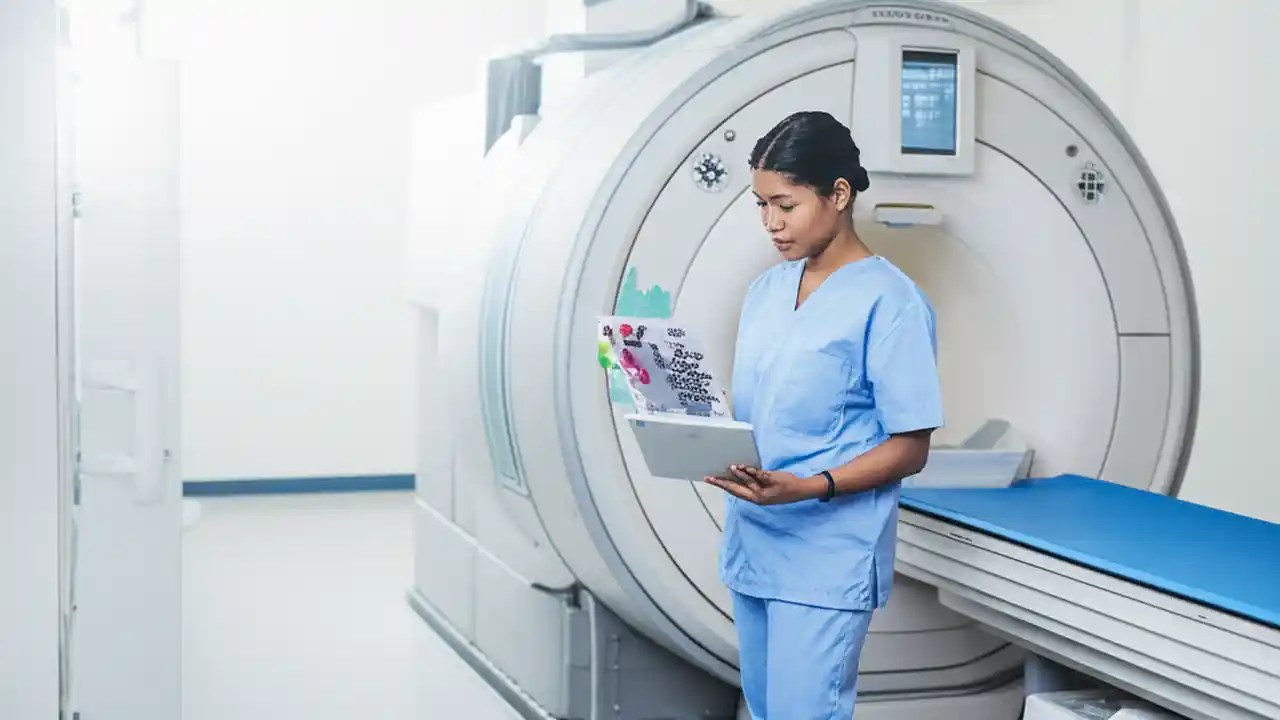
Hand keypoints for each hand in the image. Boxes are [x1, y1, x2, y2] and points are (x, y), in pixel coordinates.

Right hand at [703, 465, 818, 505]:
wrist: (800, 491)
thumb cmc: (780, 488)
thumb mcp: (764, 490)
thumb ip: (752, 484)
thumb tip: (738, 472)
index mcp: (754, 498)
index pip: (734, 492)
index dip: (721, 486)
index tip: (709, 479)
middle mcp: (758, 496)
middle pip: (737, 489)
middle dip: (723, 483)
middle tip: (711, 477)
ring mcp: (766, 489)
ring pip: (748, 481)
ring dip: (739, 475)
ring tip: (730, 467)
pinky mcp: (774, 481)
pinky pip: (760, 475)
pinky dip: (751, 471)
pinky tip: (744, 467)